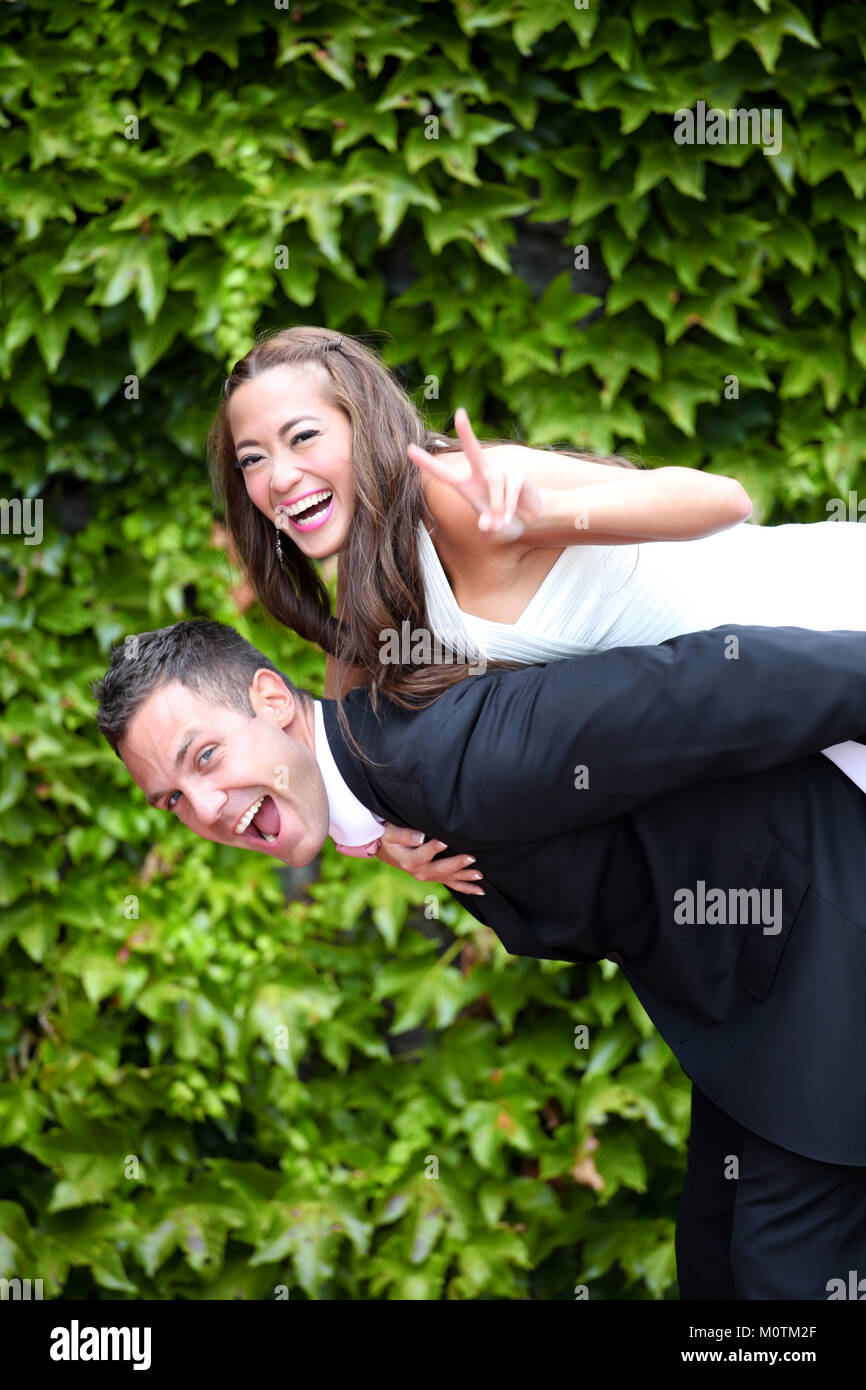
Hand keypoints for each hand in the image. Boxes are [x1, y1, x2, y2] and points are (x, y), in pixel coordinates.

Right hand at [375, 823, 484, 894]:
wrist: (385, 850)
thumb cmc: (389, 837)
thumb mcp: (392, 834)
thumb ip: (406, 835)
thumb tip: (421, 836)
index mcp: (409, 861)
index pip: (423, 854)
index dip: (434, 848)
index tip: (445, 841)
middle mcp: (419, 872)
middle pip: (440, 869)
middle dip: (457, 864)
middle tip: (471, 858)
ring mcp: (428, 876)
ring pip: (449, 878)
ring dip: (465, 877)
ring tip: (479, 875)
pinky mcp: (434, 877)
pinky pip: (451, 884)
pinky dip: (466, 887)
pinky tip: (480, 890)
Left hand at [408, 407, 542, 539]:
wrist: (530, 518)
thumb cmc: (503, 521)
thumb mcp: (491, 530)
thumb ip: (486, 529)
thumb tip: (486, 525)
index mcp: (467, 486)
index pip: (443, 473)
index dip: (426, 463)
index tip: (409, 448)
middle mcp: (482, 474)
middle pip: (473, 451)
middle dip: (466, 432)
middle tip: (460, 413)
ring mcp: (501, 472)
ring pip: (494, 482)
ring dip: (497, 505)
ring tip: (501, 521)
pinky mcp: (517, 475)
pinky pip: (510, 487)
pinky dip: (508, 505)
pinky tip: (510, 515)